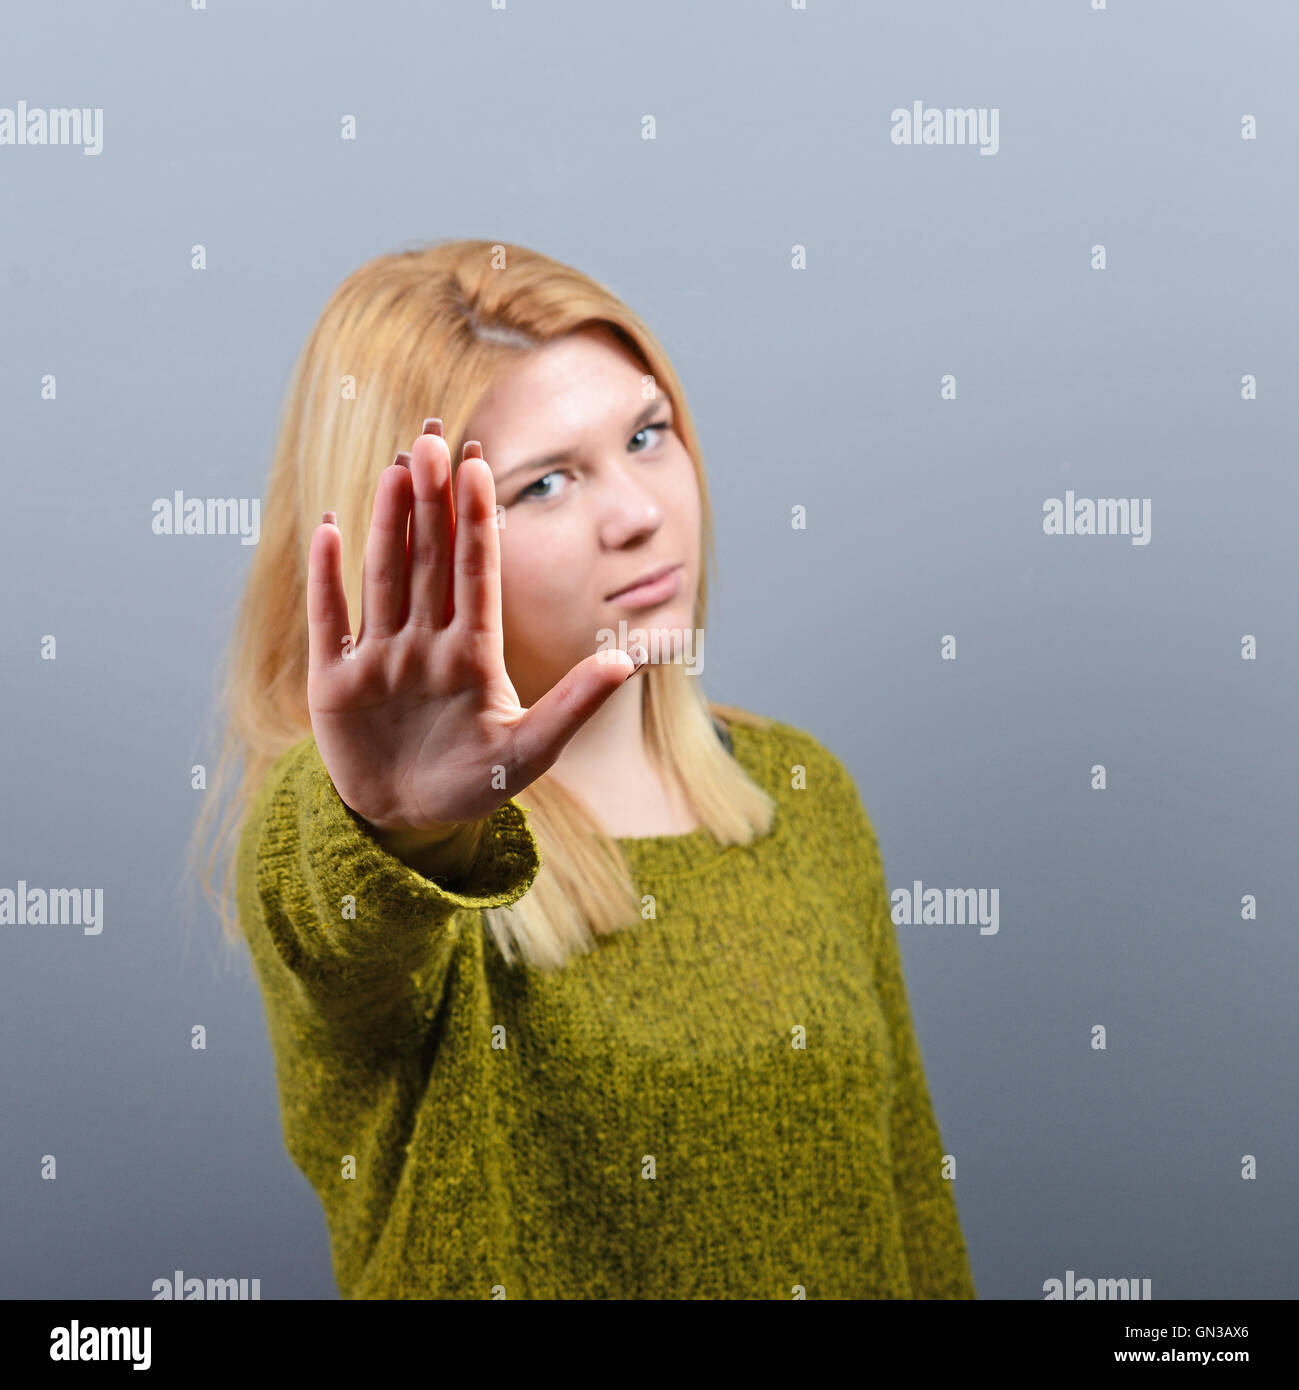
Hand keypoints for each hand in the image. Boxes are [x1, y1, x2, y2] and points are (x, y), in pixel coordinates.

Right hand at [306, 423, 641, 834]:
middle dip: (433, 501)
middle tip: (434, 437)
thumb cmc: (473, 784)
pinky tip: (331, 529)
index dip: (478, 520)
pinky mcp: (335, 683)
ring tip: (396, 468)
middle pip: (429, 560)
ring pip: (385, 577)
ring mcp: (380, 658)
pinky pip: (332, 622)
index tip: (482, 462)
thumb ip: (573, 705)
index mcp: (473, 653)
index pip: (477, 573)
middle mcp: (426, 643)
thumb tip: (626, 662)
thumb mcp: (530, 751)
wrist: (410, 822)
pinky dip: (328, 580)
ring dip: (388, 524)